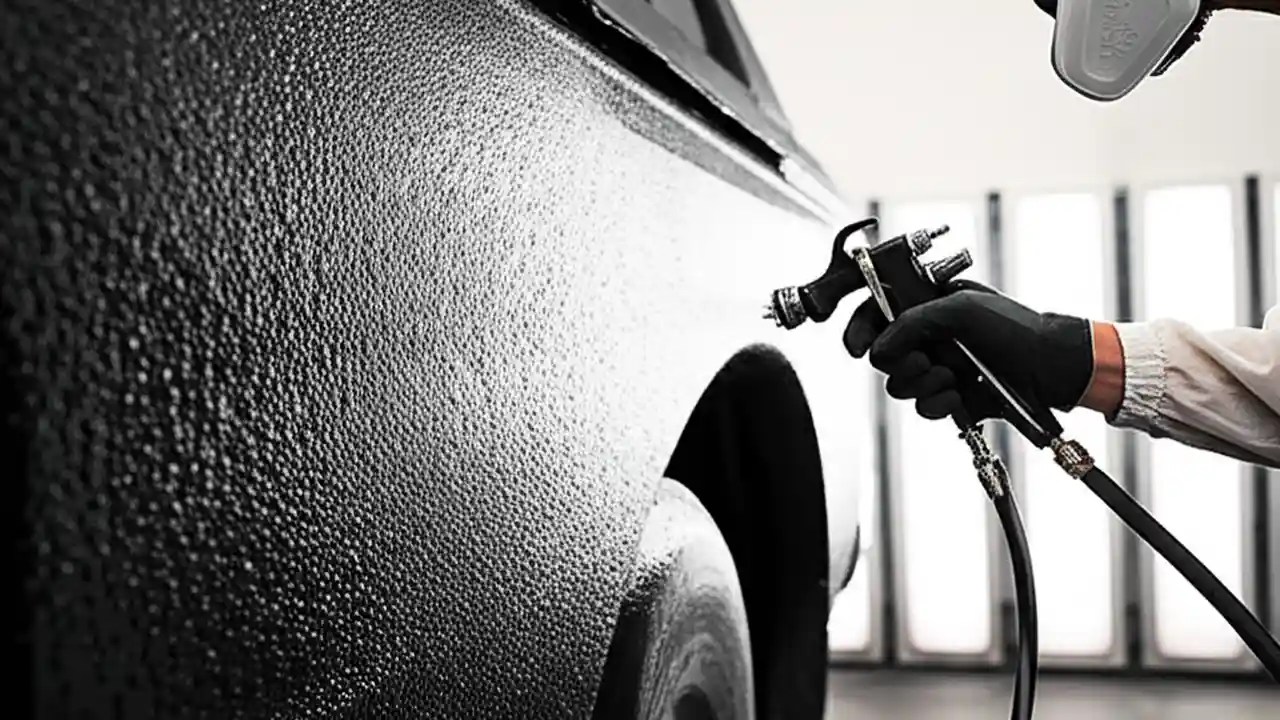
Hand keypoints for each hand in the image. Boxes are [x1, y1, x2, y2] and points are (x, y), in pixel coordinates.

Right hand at [842, 280, 1094, 421]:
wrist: (1053, 369)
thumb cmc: (1017, 330)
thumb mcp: (962, 310)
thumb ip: (912, 323)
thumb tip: (879, 347)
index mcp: (929, 307)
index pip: (877, 313)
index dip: (860, 328)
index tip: (857, 346)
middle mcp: (929, 338)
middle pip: (883, 357)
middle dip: (902, 363)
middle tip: (925, 361)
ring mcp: (938, 369)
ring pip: (900, 386)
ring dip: (925, 385)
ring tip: (954, 377)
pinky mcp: (950, 398)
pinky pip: (923, 408)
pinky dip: (940, 404)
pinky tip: (962, 394)